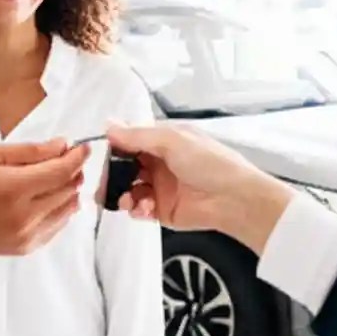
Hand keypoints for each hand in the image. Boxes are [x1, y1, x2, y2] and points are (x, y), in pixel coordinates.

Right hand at [0, 139, 89, 254]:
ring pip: (67, 211)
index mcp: (14, 189)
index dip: (77, 157)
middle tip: (66, 158)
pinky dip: (59, 212)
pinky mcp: (24, 248)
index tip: (83, 147)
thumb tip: (62, 146)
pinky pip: (56, 228)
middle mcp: (24, 216)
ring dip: (68, 192)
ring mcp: (26, 236)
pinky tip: (47, 200)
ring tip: (56, 178)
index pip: (61, 172)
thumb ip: (30, 151)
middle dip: (72, 172)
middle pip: (68, 191)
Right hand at [104, 123, 293, 253]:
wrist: (234, 199)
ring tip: (128, 199)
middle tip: (106, 182)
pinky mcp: (162, 210)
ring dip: (122, 194)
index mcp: (163, 141)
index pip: (129, 141)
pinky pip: (138, 209)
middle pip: (124, 167)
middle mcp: (160, 163)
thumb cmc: (212, 164)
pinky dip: (135, 209)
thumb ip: (138, 135)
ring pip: (127, 189)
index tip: (102, 155)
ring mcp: (160, 187)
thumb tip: (109, 125)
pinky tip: (143, 208)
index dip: (114, 148)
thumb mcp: (172, 140)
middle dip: (112, 175)